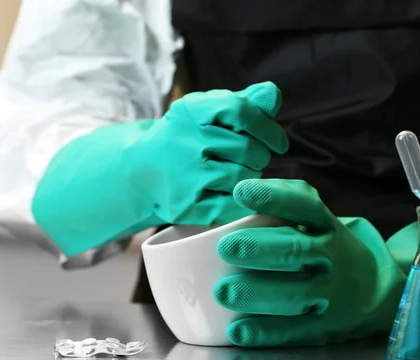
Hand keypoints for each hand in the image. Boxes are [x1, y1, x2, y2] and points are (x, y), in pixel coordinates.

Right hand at [32, 82, 287, 256]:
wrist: (140, 173)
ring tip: (238, 175)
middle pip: (248, 149)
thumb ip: (244, 103)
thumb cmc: (186, 139)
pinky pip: (233, 204)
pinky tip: (234, 195)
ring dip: (250, 178)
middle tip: (251, 161)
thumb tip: (273, 93)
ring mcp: (183, 175)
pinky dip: (241, 200)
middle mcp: (184, 141)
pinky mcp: (185, 206)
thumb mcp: (207, 114)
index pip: (241, 111)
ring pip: (243, 177)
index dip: (268, 128)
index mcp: (190, 111)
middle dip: (258, 157)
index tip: (279, 144)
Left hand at [213, 179, 406, 346]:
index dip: (274, 198)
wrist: (376, 292)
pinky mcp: (323, 328)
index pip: (305, 206)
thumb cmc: (327, 247)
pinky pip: (294, 331)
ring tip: (223, 291)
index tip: (241, 192)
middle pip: (297, 251)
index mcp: (326, 226)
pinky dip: (265, 332)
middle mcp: (330, 257)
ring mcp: (329, 294)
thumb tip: (243, 191)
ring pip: (295, 294)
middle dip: (260, 249)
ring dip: (257, 293)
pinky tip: (237, 330)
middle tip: (225, 248)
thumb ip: (288, 201)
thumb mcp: (319, 220)